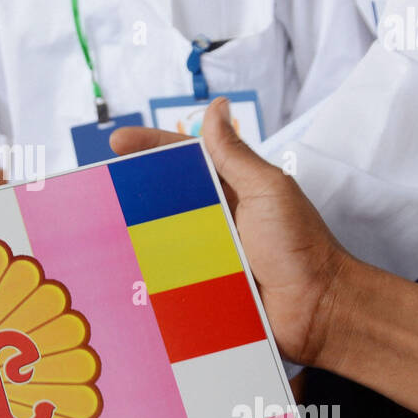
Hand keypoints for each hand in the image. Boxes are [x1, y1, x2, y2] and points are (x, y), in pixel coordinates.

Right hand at [111, 98, 351, 367]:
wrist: (319, 311)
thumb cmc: (301, 247)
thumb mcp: (267, 191)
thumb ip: (236, 153)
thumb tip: (216, 105)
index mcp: (232, 188)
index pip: (184, 158)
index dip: (151, 147)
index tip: (117, 143)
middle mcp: (216, 218)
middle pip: (166, 197)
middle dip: (132, 189)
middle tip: (98, 187)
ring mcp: (208, 255)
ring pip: (162, 239)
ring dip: (134, 235)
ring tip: (100, 230)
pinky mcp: (203, 289)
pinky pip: (170, 279)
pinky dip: (148, 275)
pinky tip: (120, 272)